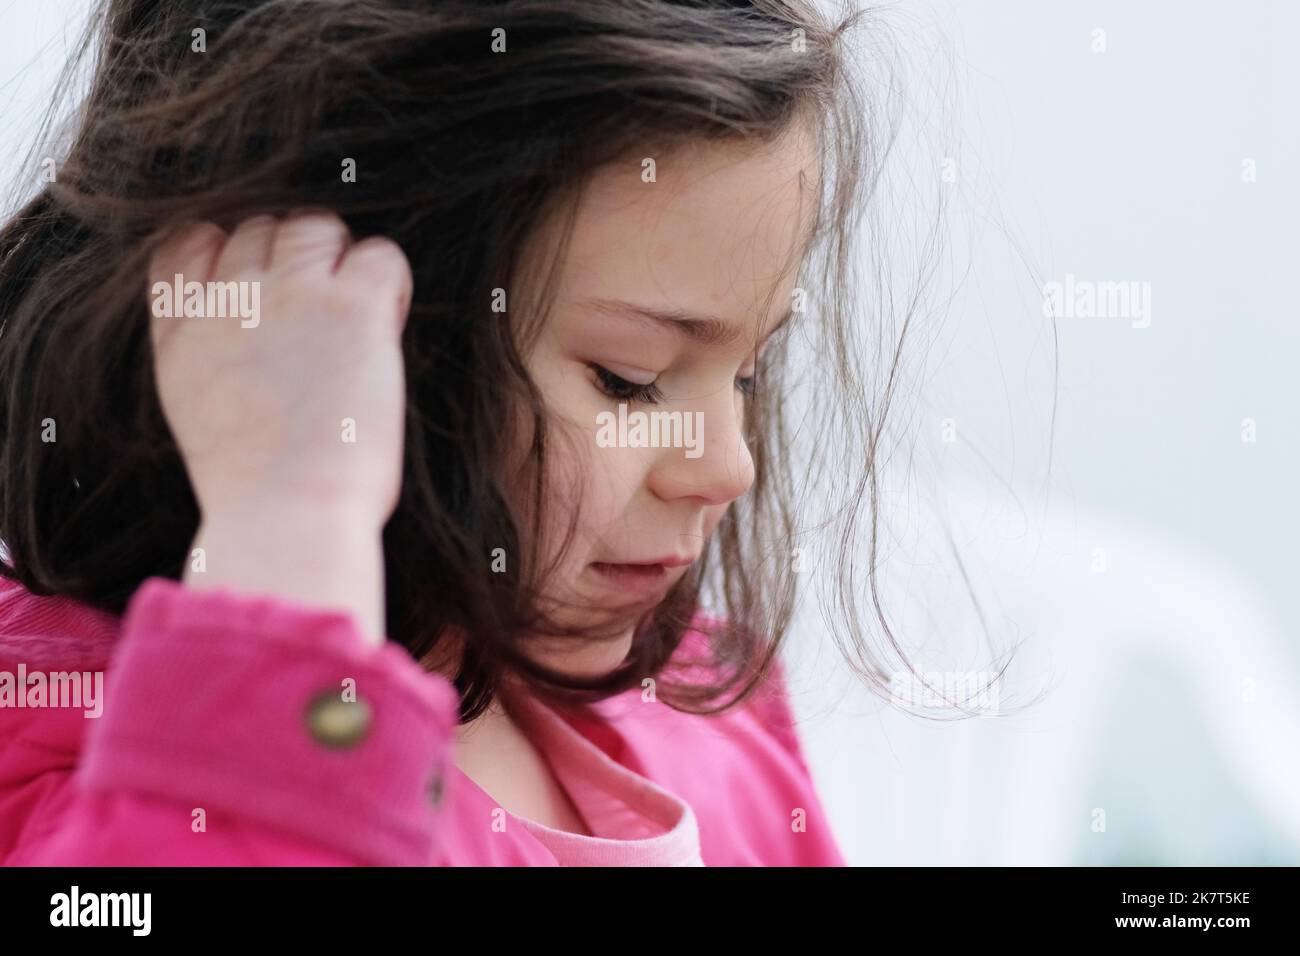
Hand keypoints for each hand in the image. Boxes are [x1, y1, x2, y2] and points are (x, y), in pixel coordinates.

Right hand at [148, 212, 412, 642]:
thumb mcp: (194, 404)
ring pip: (317, 226)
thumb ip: (207, 345)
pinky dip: (391, 281)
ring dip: (342, 262)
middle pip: (260, 228)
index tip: (264, 297)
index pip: (191, 240)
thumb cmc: (254, 486)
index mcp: (181, 326)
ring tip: (356, 324)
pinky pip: (381, 254)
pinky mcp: (352, 307)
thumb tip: (247, 324)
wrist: (285, 515)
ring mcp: (290, 294)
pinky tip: (385, 328)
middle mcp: (230, 298)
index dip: (233, 255)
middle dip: (294, 260)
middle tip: (322, 323)